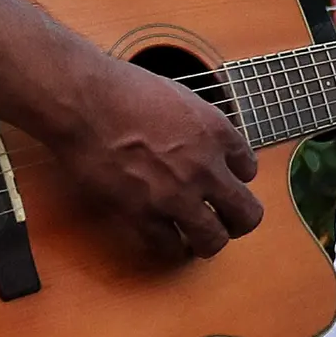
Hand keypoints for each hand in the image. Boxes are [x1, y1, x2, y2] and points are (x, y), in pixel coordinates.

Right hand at [46, 58, 261, 261]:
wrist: (86, 102)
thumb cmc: (125, 90)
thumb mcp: (182, 97)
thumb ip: (201, 127)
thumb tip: (206, 145)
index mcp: (218, 133)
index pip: (249, 168)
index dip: (238, 177)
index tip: (226, 180)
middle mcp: (206, 168)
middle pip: (247, 214)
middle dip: (239, 221)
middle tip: (226, 221)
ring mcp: (176, 195)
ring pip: (213, 239)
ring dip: (208, 241)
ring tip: (198, 238)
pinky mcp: (143, 214)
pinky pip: (169, 246)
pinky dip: (171, 246)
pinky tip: (166, 237)